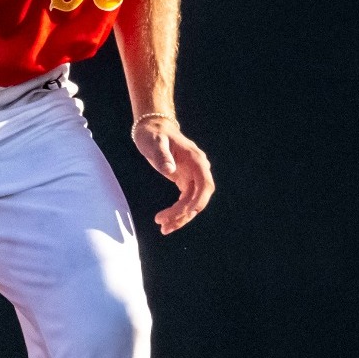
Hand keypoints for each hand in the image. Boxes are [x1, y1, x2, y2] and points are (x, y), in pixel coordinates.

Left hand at [132, 117, 213, 233]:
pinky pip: (185, 201)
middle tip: (165, 225)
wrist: (153, 128)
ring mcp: (193, 176)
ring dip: (181, 217)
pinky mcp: (185, 181)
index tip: (185, 212)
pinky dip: (178, 212)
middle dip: (185, 214)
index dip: (198, 201)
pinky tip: (167, 221)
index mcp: (196, 159)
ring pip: (193, 202)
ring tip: (164, 228)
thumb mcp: (155, 142)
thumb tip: (170, 170)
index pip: (205, 184)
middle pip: (200, 198)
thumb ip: (162, 155)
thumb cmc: (153, 134)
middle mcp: (198, 169)